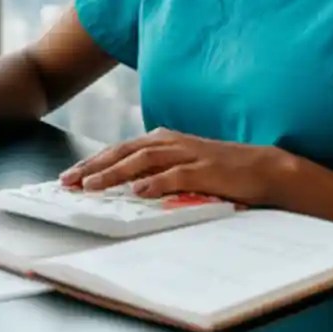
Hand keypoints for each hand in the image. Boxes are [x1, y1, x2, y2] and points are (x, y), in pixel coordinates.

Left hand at [57, 128, 294, 205]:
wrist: (263, 168)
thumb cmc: (219, 169)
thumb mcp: (181, 165)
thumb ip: (154, 171)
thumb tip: (122, 186)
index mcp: (161, 140)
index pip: (119, 150)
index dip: (93, 162)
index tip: (69, 176)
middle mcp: (170, 142)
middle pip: (124, 151)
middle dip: (94, 166)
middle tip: (69, 181)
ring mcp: (188, 154)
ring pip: (143, 160)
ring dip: (116, 173)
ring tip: (93, 186)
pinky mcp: (205, 169)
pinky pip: (177, 175)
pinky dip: (156, 182)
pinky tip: (139, 191)